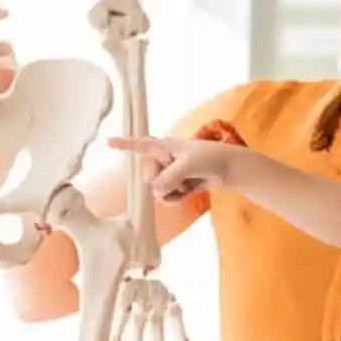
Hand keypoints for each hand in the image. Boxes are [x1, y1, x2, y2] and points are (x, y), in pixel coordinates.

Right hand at [107, 136, 238, 201]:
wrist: (231, 168)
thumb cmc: (209, 159)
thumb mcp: (186, 165)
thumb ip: (168, 178)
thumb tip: (155, 193)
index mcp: (165, 146)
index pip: (141, 145)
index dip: (124, 144)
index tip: (108, 142)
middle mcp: (166, 158)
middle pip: (148, 174)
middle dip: (158, 182)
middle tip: (175, 180)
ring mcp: (173, 172)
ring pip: (158, 188)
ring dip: (169, 191)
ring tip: (186, 186)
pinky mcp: (180, 184)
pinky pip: (168, 195)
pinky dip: (175, 197)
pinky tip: (187, 192)